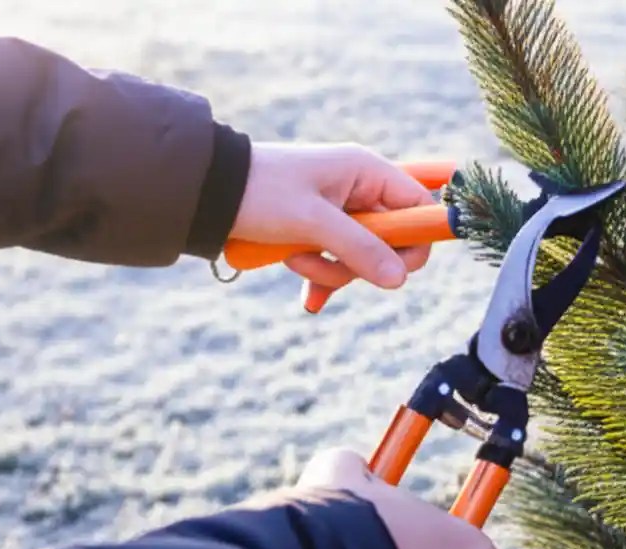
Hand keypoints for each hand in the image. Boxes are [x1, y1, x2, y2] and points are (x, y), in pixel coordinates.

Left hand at [228, 142, 435, 307]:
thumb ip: (359, 248)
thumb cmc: (260, 193)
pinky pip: (338, 262)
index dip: (416, 240)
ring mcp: (340, 212)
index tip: (397, 267)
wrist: (207, 192)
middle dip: (359, 263)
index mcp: (367, 171)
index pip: (418, 208)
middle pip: (391, 241)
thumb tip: (399, 279)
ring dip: (331, 270)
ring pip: (362, 258)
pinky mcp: (320, 231)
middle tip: (327, 263)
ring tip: (295, 261)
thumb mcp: (311, 222)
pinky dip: (323, 279)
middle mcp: (359, 189)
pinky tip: (310, 300)